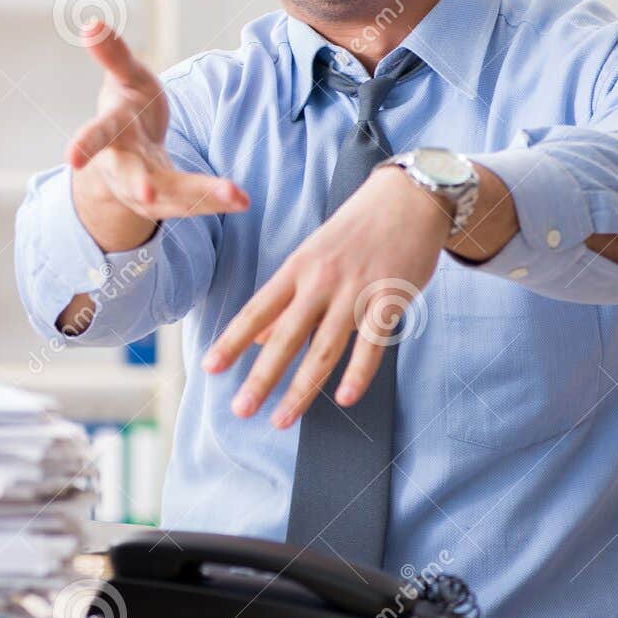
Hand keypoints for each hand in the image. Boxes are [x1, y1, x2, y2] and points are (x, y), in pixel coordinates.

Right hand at [66, 21, 247, 227]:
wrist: (131, 153)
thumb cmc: (129, 106)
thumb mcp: (125, 78)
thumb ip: (113, 56)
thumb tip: (92, 23)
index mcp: (110, 132)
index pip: (96, 136)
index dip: (84, 145)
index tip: (71, 159)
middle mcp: (122, 167)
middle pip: (130, 178)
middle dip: (140, 186)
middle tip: (146, 194)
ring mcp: (143, 189)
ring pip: (170, 197)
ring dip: (200, 197)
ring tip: (237, 196)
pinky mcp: (168, 202)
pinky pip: (191, 205)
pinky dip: (217, 202)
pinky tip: (242, 201)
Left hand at [202, 167, 450, 427]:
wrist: (408, 199)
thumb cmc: (355, 231)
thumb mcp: (312, 256)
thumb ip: (287, 299)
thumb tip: (256, 340)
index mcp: (296, 269)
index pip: (256, 310)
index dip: (232, 341)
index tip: (210, 367)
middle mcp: (321, 281)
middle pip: (285, 337)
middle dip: (261, 377)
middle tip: (240, 408)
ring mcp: (356, 292)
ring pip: (323, 348)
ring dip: (301, 388)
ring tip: (281, 418)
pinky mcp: (390, 299)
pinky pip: (372, 344)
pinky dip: (357, 373)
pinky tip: (343, 398)